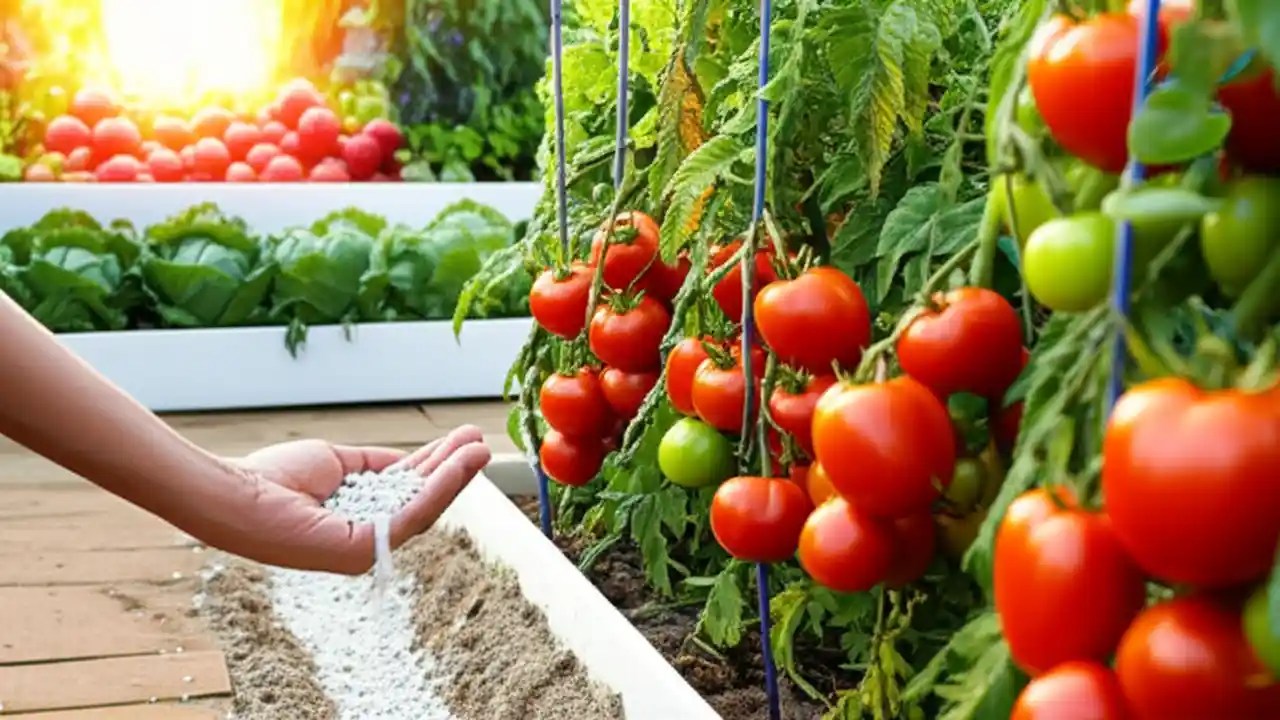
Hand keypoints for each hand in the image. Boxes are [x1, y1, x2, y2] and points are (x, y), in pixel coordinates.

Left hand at [229, 425, 490, 573]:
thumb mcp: (338, 462)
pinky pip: (410, 515)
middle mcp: (367, 536)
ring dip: (455, 477)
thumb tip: (407, 460)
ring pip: (423, 508)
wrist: (238, 493)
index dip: (438, 464)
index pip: (409, 491)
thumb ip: (375, 464)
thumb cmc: (274, 479)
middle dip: (453, 468)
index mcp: (362, 516)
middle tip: (480, 441)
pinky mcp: (362, 550)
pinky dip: (439, 488)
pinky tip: (458, 464)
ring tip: (480, 449)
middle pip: (422, 500)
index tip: (462, 439)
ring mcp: (366, 547)